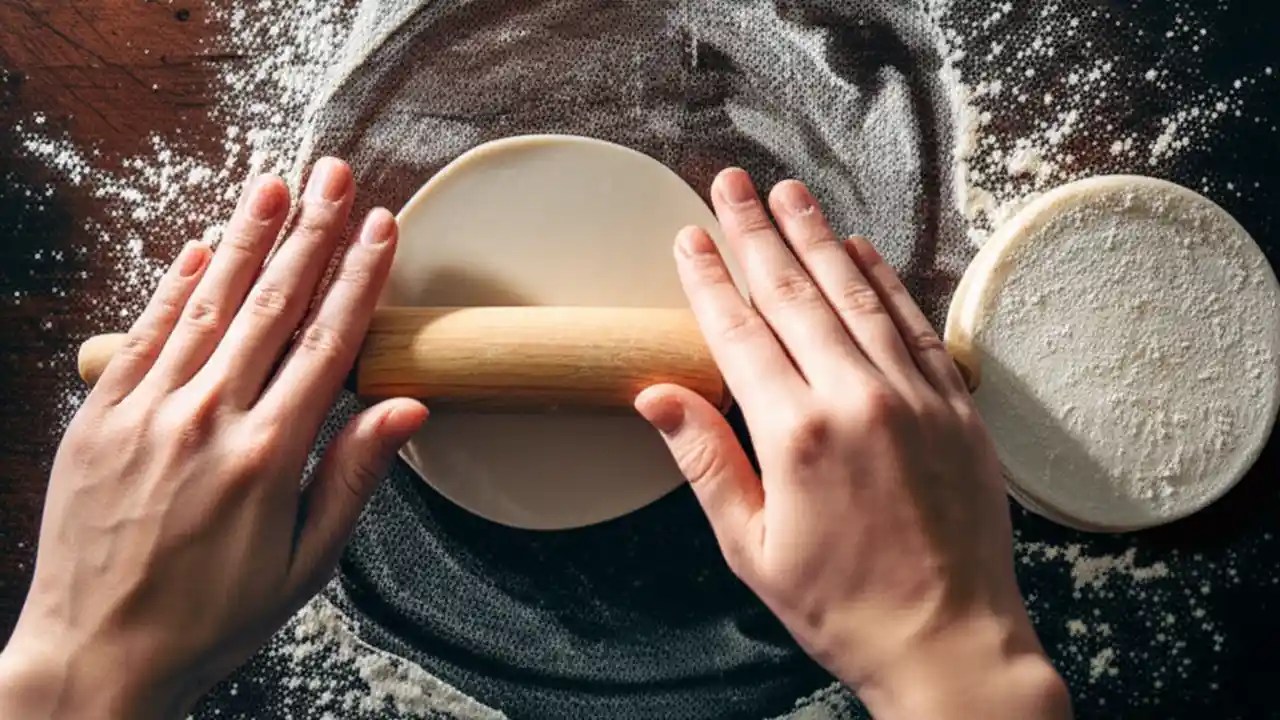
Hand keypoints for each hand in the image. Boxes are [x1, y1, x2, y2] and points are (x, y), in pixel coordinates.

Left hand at [0, 158, 426, 718]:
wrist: (94, 653)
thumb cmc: (210, 617)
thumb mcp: (304, 563)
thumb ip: (352, 476)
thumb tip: (407, 409)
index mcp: (267, 455)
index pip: (328, 343)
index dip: (358, 277)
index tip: (380, 226)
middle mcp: (207, 418)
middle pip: (271, 304)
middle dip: (309, 231)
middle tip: (332, 173)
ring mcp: (146, 410)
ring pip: (206, 303)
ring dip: (243, 238)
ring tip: (272, 184)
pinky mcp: (100, 415)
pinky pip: (144, 334)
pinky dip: (173, 286)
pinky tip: (198, 247)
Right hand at [636, 169, 1070, 718]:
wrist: (951, 644)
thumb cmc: (842, 607)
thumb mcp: (752, 547)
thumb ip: (706, 461)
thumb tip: (655, 395)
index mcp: (796, 435)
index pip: (739, 333)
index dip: (709, 279)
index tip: (688, 237)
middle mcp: (857, 398)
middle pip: (795, 294)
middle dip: (757, 233)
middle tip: (732, 184)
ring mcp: (915, 396)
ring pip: (856, 295)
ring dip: (819, 238)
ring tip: (790, 194)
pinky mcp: (957, 406)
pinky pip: (915, 325)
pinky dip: (887, 282)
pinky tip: (861, 250)